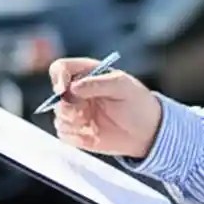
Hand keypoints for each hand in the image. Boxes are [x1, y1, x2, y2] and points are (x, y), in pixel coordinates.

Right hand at [48, 57, 162, 158]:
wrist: (148, 132)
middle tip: (82, 113)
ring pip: (58, 116)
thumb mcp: (123, 86)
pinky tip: (91, 134)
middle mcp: (78, 92)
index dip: (58, 77)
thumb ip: (97, 84)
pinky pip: (63, 134)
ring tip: (90, 123)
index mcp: (87, 74)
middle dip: (66, 105)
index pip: (61, 68)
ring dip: (71, 121)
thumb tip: (73, 87)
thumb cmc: (138, 103)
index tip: (62, 89)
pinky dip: (73, 135)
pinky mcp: (77, 132)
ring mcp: (76, 112)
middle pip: (56, 96)